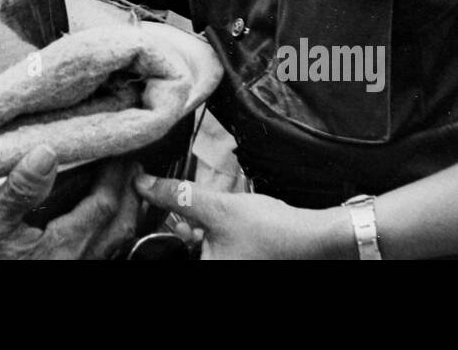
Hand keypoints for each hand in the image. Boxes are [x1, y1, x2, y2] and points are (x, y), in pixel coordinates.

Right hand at [0, 146, 140, 258]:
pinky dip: (111, 225)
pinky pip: (105, 248)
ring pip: (117, 238)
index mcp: (65, 244)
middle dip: (128, 190)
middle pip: (121, 222)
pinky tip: (100, 215)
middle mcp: (80, 259)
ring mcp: (78, 268)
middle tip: (127, 162)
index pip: (106, 203)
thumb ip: (19, 190)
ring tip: (120, 183)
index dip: (115, 173)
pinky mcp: (71, 271)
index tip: (117, 149)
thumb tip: (46, 154)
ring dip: (124, 208)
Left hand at [133, 173, 351, 258]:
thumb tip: (141, 183)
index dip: (154, 232)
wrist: (316, 239)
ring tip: (195, 211)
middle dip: (172, 228)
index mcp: (204, 273)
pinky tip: (211, 221)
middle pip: (176, 251)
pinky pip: (208, 251)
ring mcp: (224, 268)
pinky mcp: (234, 263)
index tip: (143, 210)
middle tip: (170, 206)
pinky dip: (204, 236)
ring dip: (188, 230)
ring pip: (192, 249)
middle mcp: (213, 274)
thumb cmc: (271, 231)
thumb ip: (178, 196)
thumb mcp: (218, 208)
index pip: (162, 252)